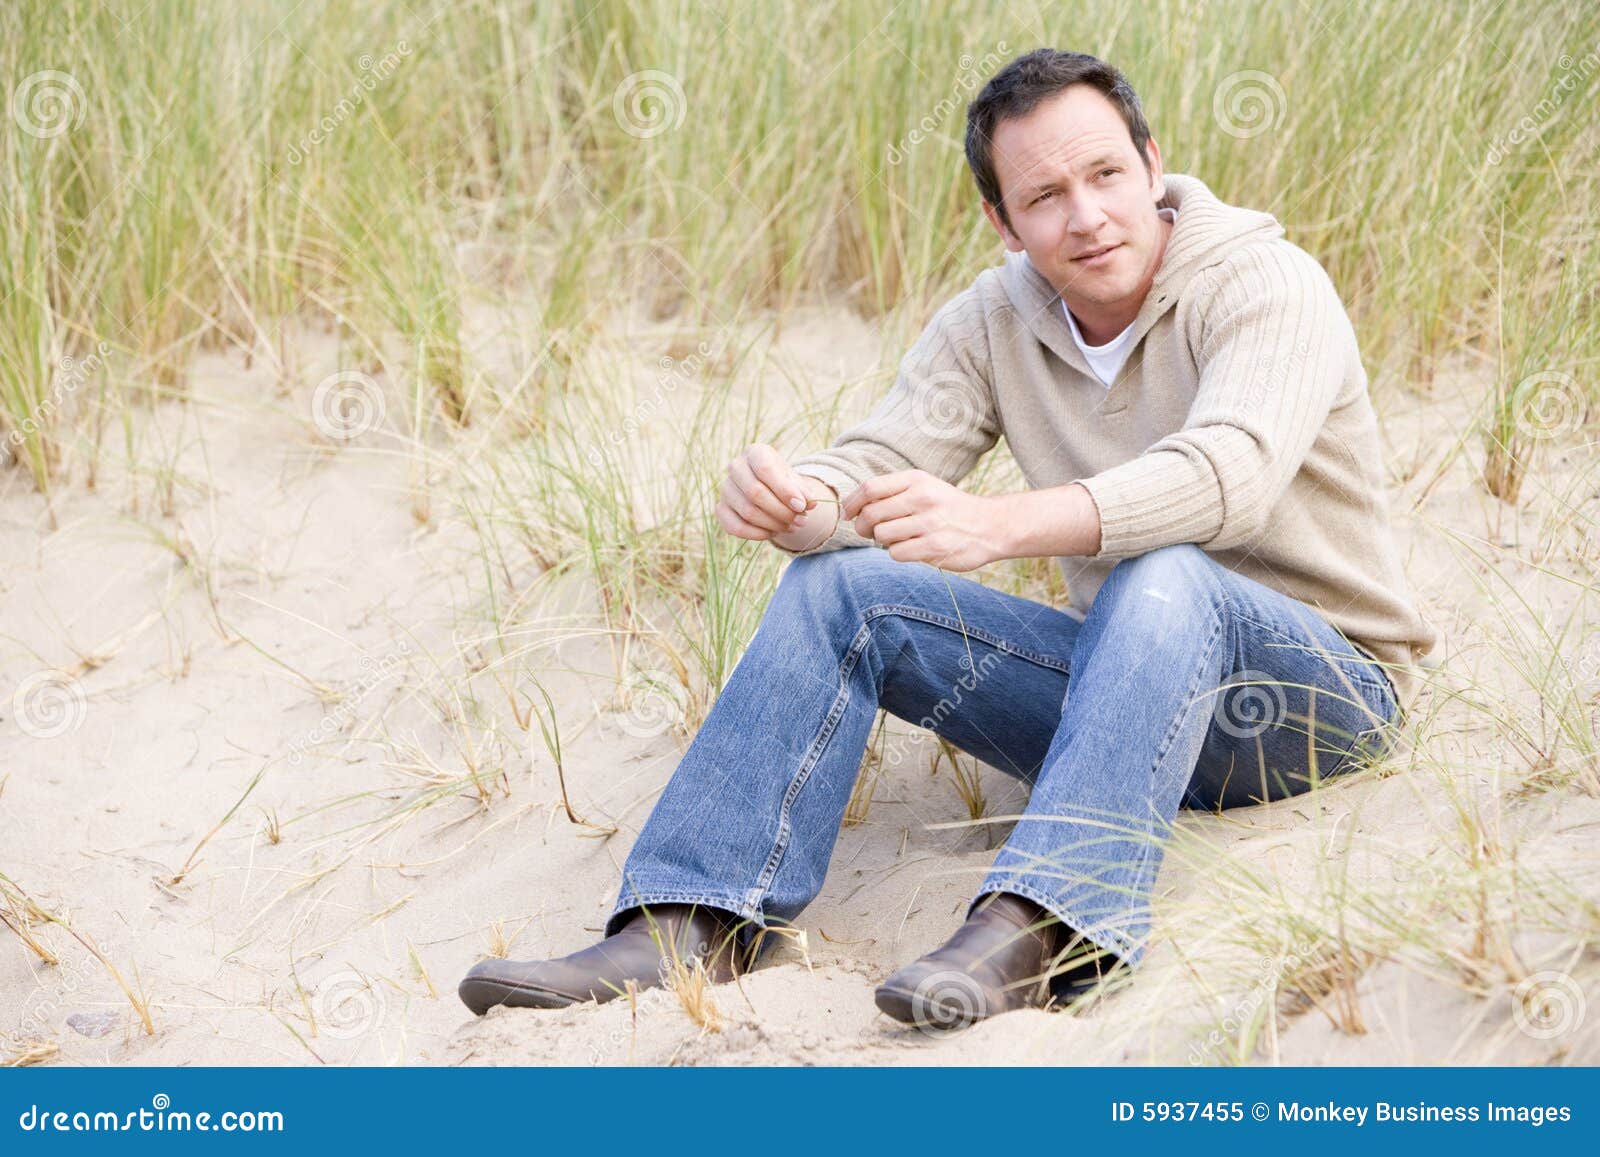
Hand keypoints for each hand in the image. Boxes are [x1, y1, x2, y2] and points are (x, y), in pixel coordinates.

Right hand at [714, 443, 836, 549]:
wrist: (766, 487)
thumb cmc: (782, 481)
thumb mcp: (795, 481)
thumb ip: (803, 490)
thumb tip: (809, 503)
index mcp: (755, 453)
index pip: (765, 469)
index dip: (784, 490)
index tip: (802, 506)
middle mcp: (735, 467)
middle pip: (755, 493)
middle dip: (781, 511)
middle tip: (800, 521)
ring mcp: (726, 488)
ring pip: (748, 512)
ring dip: (773, 524)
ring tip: (791, 527)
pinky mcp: (721, 509)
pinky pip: (735, 527)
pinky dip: (757, 534)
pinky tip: (772, 533)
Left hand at [842, 469, 999, 571]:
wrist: (990, 525)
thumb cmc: (948, 507)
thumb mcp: (924, 487)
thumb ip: (892, 492)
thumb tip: (852, 508)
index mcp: (916, 480)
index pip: (869, 489)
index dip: (851, 503)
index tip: (847, 514)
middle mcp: (922, 498)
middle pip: (870, 514)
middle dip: (862, 526)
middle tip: (868, 531)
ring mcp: (929, 523)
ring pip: (881, 535)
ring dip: (883, 541)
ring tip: (898, 538)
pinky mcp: (934, 547)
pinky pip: (896, 553)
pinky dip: (898, 553)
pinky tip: (912, 548)